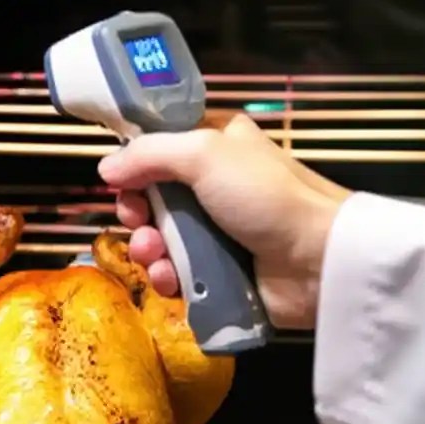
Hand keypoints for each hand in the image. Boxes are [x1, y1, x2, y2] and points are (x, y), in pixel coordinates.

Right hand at [97, 113, 350, 329]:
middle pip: (150, 195)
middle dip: (136, 211)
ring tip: (155, 255)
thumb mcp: (206, 154)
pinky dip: (166, 276)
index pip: (161, 146)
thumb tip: (105, 168)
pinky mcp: (216, 271)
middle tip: (137, 219)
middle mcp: (213, 185)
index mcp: (217, 144)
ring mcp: (215, 230)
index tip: (120, 177)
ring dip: (147, 248)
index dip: (135, 161)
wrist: (318, 262)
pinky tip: (171, 279)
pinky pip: (174, 272)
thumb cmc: (266, 196)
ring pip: (158, 237)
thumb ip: (149, 153)